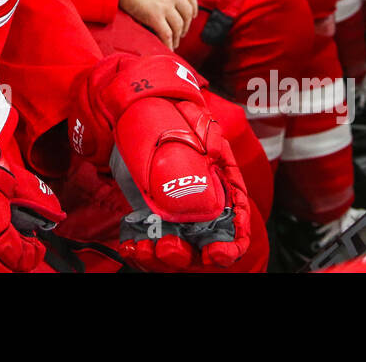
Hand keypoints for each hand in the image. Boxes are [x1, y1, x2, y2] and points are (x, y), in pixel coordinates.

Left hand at [69, 54, 250, 270]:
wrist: (133, 106)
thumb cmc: (170, 111)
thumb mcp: (193, 119)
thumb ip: (205, 134)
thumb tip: (212, 153)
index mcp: (221, 181)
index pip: (236, 221)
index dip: (231, 245)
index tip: (215, 254)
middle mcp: (202, 202)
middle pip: (204, 243)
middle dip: (187, 255)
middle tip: (167, 248)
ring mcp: (176, 212)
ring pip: (177, 247)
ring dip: (161, 258)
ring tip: (142, 251)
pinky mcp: (152, 216)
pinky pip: (151, 242)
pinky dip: (141, 251)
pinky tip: (129, 247)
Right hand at [118, 0, 198, 50]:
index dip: (193, 9)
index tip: (192, 15)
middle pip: (187, 13)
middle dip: (186, 25)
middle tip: (182, 31)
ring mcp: (165, 5)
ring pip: (178, 26)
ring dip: (177, 36)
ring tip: (174, 41)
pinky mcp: (154, 16)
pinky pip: (167, 34)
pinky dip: (169, 43)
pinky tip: (168, 47)